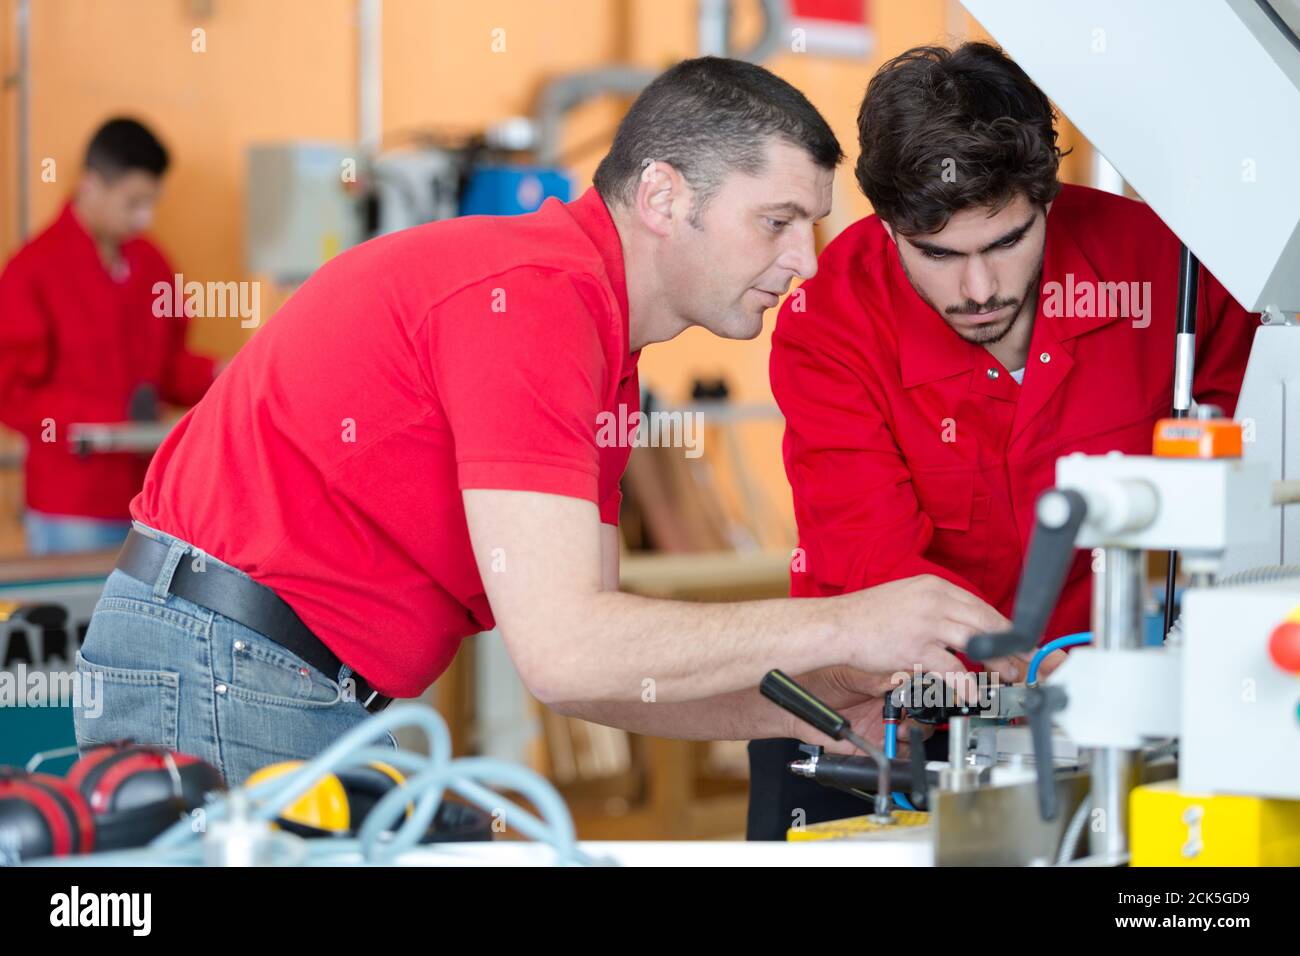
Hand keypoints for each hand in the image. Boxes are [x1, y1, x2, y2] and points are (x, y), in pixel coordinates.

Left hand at [782, 665, 932, 755]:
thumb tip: (897, 679)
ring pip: (911, 734)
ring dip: (912, 733)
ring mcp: (880, 726)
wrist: (793, 705)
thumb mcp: (846, 674)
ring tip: (899, 730)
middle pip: (919, 713)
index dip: (923, 691)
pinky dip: (899, 751)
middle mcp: (886, 706)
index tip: (924, 693)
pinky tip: (892, 742)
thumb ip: (872, 679)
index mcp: (884, 683)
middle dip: (920, 716)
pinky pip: (894, 754)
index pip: (914, 687)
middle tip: (909, 715)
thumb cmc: (816, 680)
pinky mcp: (870, 746)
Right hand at [837, 575, 1011, 681]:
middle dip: (1011, 645)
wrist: (836, 625)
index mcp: (934, 587)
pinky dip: (967, 683)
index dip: (1004, 627)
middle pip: (987, 622)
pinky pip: (952, 668)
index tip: (1017, 641)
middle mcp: (934, 600)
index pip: (981, 606)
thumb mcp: (907, 599)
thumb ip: (936, 609)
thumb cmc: (866, 617)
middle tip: (1024, 662)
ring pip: (977, 643)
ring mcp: (926, 623)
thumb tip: (963, 627)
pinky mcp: (915, 647)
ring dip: (998, 663)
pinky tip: (973, 694)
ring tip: (1007, 677)